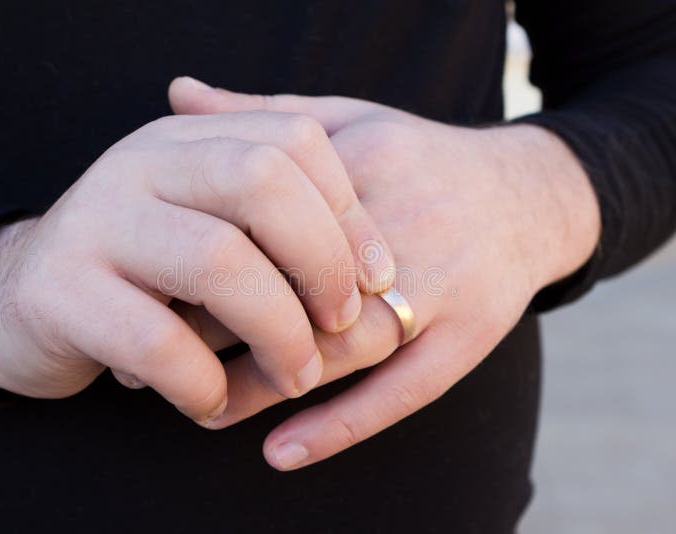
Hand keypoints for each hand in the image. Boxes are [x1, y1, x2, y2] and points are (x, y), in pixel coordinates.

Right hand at [0, 110, 395, 423]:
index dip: (349, 210)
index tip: (377, 277)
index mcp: (185, 139)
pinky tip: (213, 399)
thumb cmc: (145, 270)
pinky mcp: (60, 292)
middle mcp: (139, 164)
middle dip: (322, 261)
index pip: (293, 139)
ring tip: (296, 376)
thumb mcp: (206, 223)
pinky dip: (205, 381)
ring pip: (218, 261)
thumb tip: (377, 259)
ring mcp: (94, 222)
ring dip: (278, 333)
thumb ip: (277, 220)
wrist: (20, 300)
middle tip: (343, 323)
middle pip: (262, 182)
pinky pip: (159, 341)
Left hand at [168, 78, 599, 466]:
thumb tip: (177, 93)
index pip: (267, 218)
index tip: (148, 282)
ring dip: (265, 385)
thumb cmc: (419, 158)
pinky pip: (403, 391)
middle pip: (300, 289)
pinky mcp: (468, 338)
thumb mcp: (349, 117)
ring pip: (342, 347)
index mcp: (364, 165)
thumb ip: (265, 113)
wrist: (527, 195)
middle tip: (159, 353)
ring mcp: (442, 288)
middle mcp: (404, 228)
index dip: (201, 256)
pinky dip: (340, 426)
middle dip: (222, 325)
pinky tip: (281, 451)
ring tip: (202, 403)